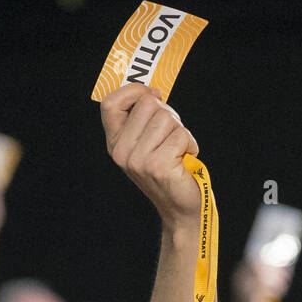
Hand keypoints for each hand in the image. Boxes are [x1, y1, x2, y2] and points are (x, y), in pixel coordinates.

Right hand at [100, 83, 201, 225]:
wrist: (181, 210)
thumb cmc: (169, 172)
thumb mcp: (147, 145)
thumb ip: (142, 120)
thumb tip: (153, 91)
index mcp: (115, 143)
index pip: (110, 103)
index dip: (133, 91)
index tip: (154, 94)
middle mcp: (121, 152)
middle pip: (147, 104)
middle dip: (168, 114)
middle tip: (173, 135)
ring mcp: (138, 160)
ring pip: (166, 118)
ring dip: (180, 131)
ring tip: (179, 150)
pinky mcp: (158, 166)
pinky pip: (180, 135)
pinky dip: (190, 143)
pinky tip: (186, 158)